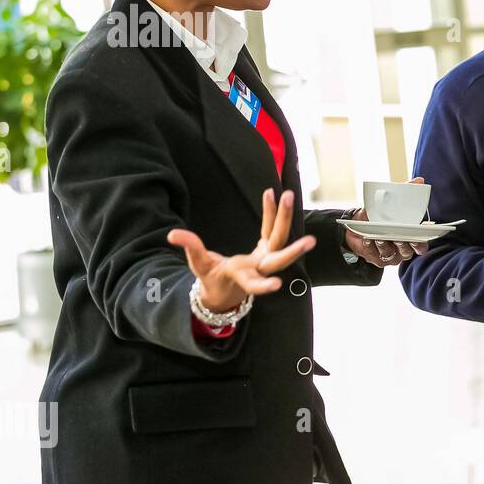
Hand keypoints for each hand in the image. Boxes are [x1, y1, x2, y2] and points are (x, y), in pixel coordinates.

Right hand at [167, 189, 315, 311]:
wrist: (226, 289)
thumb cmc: (212, 280)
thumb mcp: (199, 266)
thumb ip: (190, 248)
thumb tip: (173, 234)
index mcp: (243, 278)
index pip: (254, 284)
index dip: (264, 286)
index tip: (277, 285)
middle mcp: (260, 269)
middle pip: (279, 258)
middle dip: (293, 250)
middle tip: (310, 240)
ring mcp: (267, 258)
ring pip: (280, 239)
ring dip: (284, 218)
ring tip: (288, 196)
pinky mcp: (268, 249)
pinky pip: (272, 229)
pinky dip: (272, 213)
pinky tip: (272, 194)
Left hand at [343, 176, 428, 266]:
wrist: (358, 225)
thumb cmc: (380, 214)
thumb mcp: (391, 202)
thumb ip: (406, 192)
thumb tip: (419, 181)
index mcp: (411, 237)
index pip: (422, 245)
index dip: (421, 242)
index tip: (417, 236)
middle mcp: (404, 249)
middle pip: (408, 251)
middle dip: (403, 244)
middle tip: (397, 237)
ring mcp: (391, 256)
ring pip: (391, 253)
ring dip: (385, 245)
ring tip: (378, 236)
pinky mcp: (378, 260)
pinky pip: (376, 256)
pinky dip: (372, 248)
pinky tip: (367, 240)